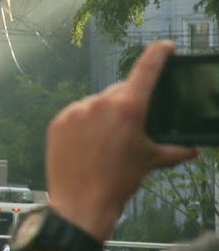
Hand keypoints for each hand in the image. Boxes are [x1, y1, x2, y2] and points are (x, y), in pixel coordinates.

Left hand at [45, 39, 196, 239]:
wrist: (80, 205)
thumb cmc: (117, 182)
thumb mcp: (149, 161)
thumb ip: (173, 150)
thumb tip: (192, 150)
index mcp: (128, 108)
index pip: (146, 69)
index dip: (158, 54)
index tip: (165, 46)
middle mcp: (99, 103)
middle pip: (120, 91)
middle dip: (128, 103)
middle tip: (130, 126)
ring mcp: (75, 112)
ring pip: (97, 103)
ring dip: (104, 114)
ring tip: (106, 141)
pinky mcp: (58, 123)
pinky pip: (77, 114)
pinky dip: (85, 123)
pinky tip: (88, 142)